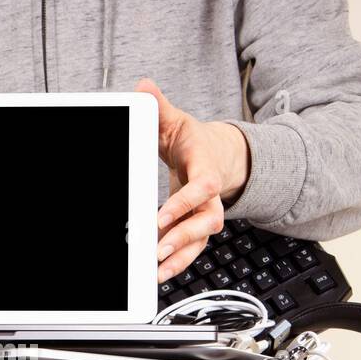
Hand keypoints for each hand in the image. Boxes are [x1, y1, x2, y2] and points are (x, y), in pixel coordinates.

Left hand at [136, 78, 250, 282]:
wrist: (216, 157)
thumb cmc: (193, 141)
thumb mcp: (177, 121)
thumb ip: (160, 107)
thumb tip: (144, 87)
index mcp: (207, 170)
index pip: (202, 188)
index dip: (184, 203)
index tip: (162, 216)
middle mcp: (211, 198)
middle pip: (206, 222)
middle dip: (183, 237)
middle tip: (158, 249)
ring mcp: (205, 215)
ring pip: (200, 241)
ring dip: (179, 258)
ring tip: (156, 271)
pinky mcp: (197, 229)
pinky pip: (191, 250)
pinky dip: (176, 263)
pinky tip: (156, 272)